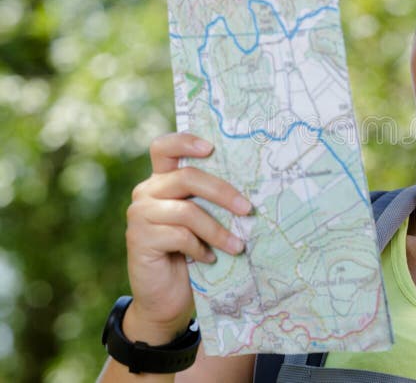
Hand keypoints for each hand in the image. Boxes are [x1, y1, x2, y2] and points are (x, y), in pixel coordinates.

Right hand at [123, 132, 252, 343]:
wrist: (167, 299)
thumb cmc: (193, 254)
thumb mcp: (203, 222)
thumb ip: (210, 202)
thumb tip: (250, 190)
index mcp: (162, 180)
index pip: (164, 148)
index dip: (185, 142)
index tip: (211, 148)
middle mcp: (147, 192)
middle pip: (187, 177)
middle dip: (223, 192)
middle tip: (248, 209)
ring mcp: (140, 215)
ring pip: (187, 211)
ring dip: (218, 230)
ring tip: (238, 246)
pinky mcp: (140, 239)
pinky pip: (179, 236)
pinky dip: (200, 248)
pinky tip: (209, 259)